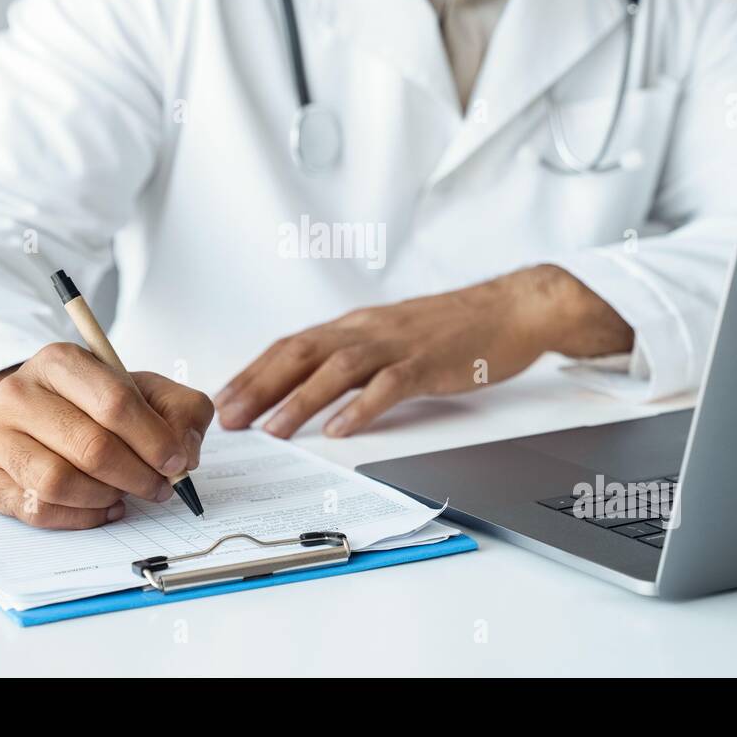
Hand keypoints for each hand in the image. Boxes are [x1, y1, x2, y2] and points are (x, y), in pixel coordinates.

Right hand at [0, 342, 214, 528]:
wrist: (27, 415)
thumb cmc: (91, 404)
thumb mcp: (143, 390)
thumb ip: (181, 411)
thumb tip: (185, 454)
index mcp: (61, 361)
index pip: (115, 402)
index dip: (154, 439)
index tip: (176, 461)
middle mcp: (19, 393)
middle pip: (90, 446)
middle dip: (137, 475)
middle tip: (159, 487)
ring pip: (58, 482)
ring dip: (106, 497)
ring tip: (125, 494)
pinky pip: (37, 509)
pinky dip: (80, 517)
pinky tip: (101, 507)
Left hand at [215, 265, 632, 438]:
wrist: (513, 308)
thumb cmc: (454, 327)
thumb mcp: (393, 335)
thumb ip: (356, 356)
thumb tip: (314, 385)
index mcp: (356, 325)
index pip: (292, 346)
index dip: (254, 371)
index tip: (224, 398)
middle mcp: (369, 330)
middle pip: (302, 354)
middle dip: (260, 386)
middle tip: (228, 417)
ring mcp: (399, 344)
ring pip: (337, 369)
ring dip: (300, 400)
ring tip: (272, 429)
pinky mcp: (429, 362)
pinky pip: (389, 385)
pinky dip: (361, 408)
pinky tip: (340, 429)